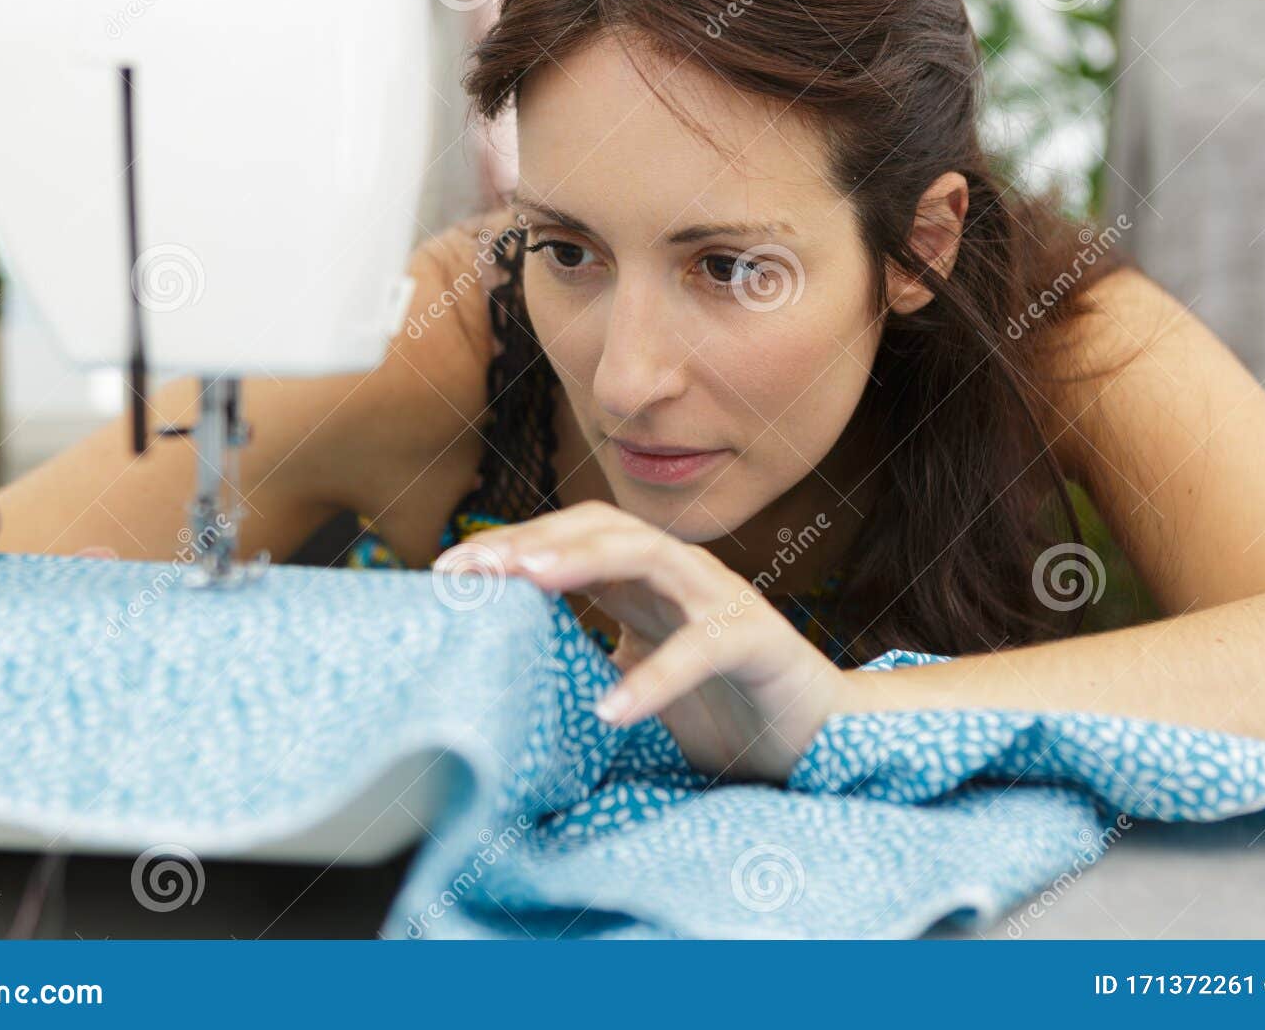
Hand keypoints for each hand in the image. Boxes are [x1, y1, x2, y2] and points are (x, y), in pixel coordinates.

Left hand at [433, 500, 848, 782]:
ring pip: (650, 555)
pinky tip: (610, 710)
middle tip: (471, 567)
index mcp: (645, 581)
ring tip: (528, 583)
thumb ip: (586, 654)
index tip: (450, 572)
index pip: (572, 538)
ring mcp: (721, 599)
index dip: (514, 545)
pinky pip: (701, 649)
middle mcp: (680, 575)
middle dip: (532, 540)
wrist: (814, 736)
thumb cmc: (721, 705)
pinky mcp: (756, 641)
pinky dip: (655, 679)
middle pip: (599, 529)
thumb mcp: (636, 675)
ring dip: (585, 561)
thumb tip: (500, 661)